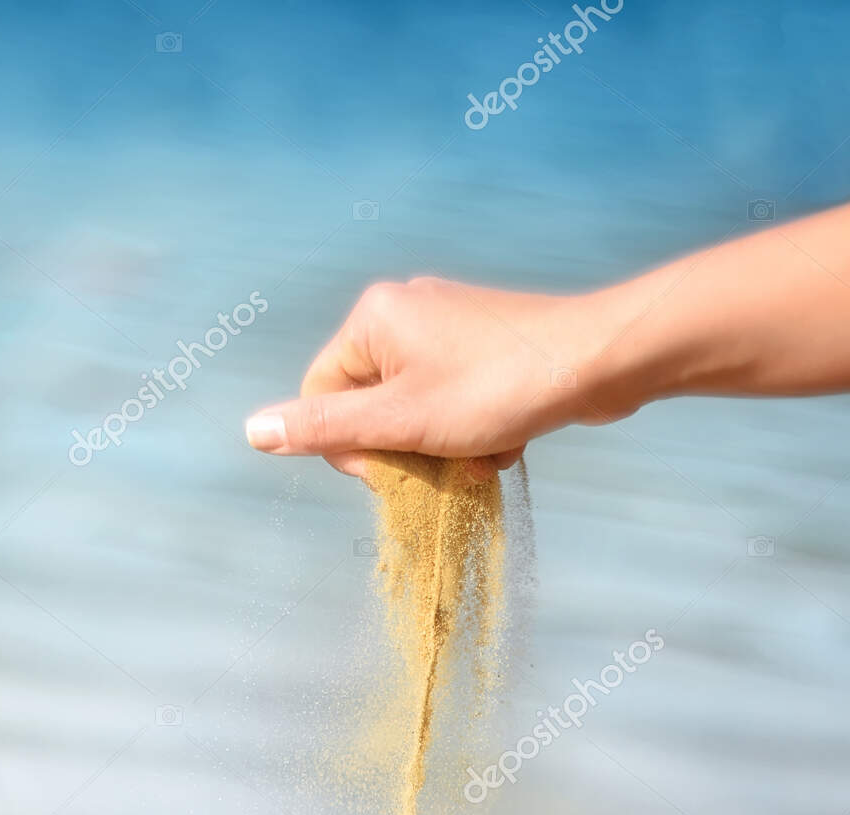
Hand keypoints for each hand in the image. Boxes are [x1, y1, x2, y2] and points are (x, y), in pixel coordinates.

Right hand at [244, 276, 614, 479]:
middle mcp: (404, 310)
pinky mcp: (485, 345)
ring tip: (485, 449)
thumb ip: (326, 428)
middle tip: (447, 462)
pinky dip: (475, 431)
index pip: (322, 397)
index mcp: (372, 319)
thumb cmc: (497, 389)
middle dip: (407, 448)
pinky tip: (507, 437)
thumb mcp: (401, 420)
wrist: (597, 363)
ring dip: (446, 448)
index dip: (351, 447)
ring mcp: (447, 326)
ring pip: (418, 412)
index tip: (394, 469)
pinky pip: (456, 403)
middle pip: (372, 407)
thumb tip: (253, 431)